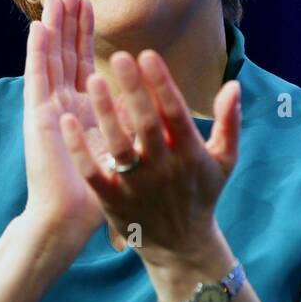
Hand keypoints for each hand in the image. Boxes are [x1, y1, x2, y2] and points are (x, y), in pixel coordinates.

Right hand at [21, 0, 126, 249]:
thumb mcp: (126, 144)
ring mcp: (48, 107)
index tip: (90, 2)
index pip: (83, 58)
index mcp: (83, 106)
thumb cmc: (103, 185)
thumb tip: (152, 99)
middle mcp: (63, 101)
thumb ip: (135, 119)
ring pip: (51, 57)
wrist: (72, 217)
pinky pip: (39, 77)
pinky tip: (39, 27)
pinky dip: (38, 52)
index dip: (85, 31)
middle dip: (67, 18)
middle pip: (64, 50)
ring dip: (53, 26)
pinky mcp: (39, 117)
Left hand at [58, 49, 240, 268]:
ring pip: (117, 145)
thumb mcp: (225, 160)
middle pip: (146, 125)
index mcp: (190, 154)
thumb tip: (233, 85)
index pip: (176, 114)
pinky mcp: (112, 200)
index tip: (148, 55)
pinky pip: (93, 171)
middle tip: (119, 57)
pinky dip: (79, 149)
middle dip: (133, 90)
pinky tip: (67, 122)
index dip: (162, 85)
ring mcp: (136, 186)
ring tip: (92, 80)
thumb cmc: (203, 193)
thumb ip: (230, 122)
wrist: (181, 245)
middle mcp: (163, 169)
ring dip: (105, 112)